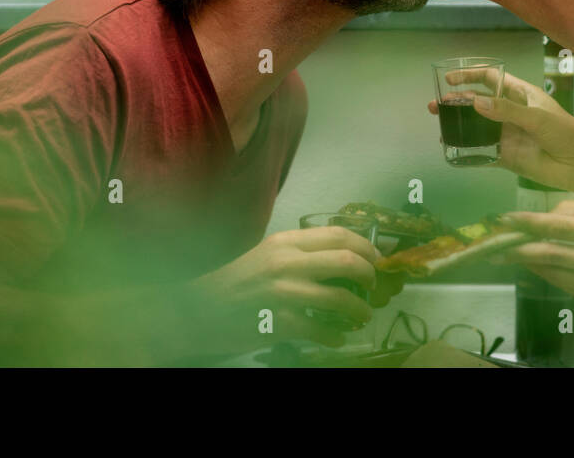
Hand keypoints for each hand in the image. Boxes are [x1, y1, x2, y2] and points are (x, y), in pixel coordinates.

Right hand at [193, 226, 382, 351]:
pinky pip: (322, 330)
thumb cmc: (233, 282)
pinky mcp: (280, 322)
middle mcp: (287, 263)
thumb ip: (299, 253)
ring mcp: (284, 293)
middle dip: (370, 275)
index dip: (366, 246)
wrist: (196, 310)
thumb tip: (341, 259)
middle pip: (347, 261)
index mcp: (286, 242)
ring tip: (363, 315)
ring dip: (360, 309)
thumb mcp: (266, 255)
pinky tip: (338, 338)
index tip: (377, 258)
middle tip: (374, 285)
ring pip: (340, 298)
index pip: (339, 235)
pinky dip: (336, 336)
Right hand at [428, 68, 573, 195]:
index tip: (450, 79)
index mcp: (521, 95)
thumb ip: (506, 111)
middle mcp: (511, 113)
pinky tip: (451, 152)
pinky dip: (467, 153)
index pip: (491, 79)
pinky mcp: (506, 157)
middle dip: (457, 102)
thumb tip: (475, 102)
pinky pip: (482, 153)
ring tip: (440, 127)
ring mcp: (507, 135)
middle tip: (436, 106)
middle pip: (478, 103)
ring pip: (476, 128)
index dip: (471, 76)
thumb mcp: (538, 118)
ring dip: (458, 126)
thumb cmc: (567, 134)